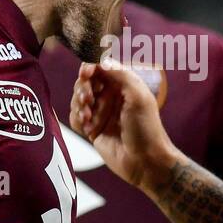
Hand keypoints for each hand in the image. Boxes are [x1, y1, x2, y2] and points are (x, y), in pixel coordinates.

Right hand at [69, 61, 178, 190]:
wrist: (145, 162)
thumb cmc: (146, 129)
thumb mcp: (138, 96)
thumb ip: (120, 74)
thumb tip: (99, 61)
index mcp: (123, 85)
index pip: (100, 68)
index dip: (89, 69)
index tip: (85, 74)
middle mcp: (111, 97)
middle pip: (85, 83)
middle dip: (82, 89)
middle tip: (87, 100)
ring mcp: (101, 113)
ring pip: (77, 100)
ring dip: (78, 106)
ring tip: (88, 117)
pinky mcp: (93, 130)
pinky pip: (76, 119)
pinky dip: (77, 121)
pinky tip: (88, 127)